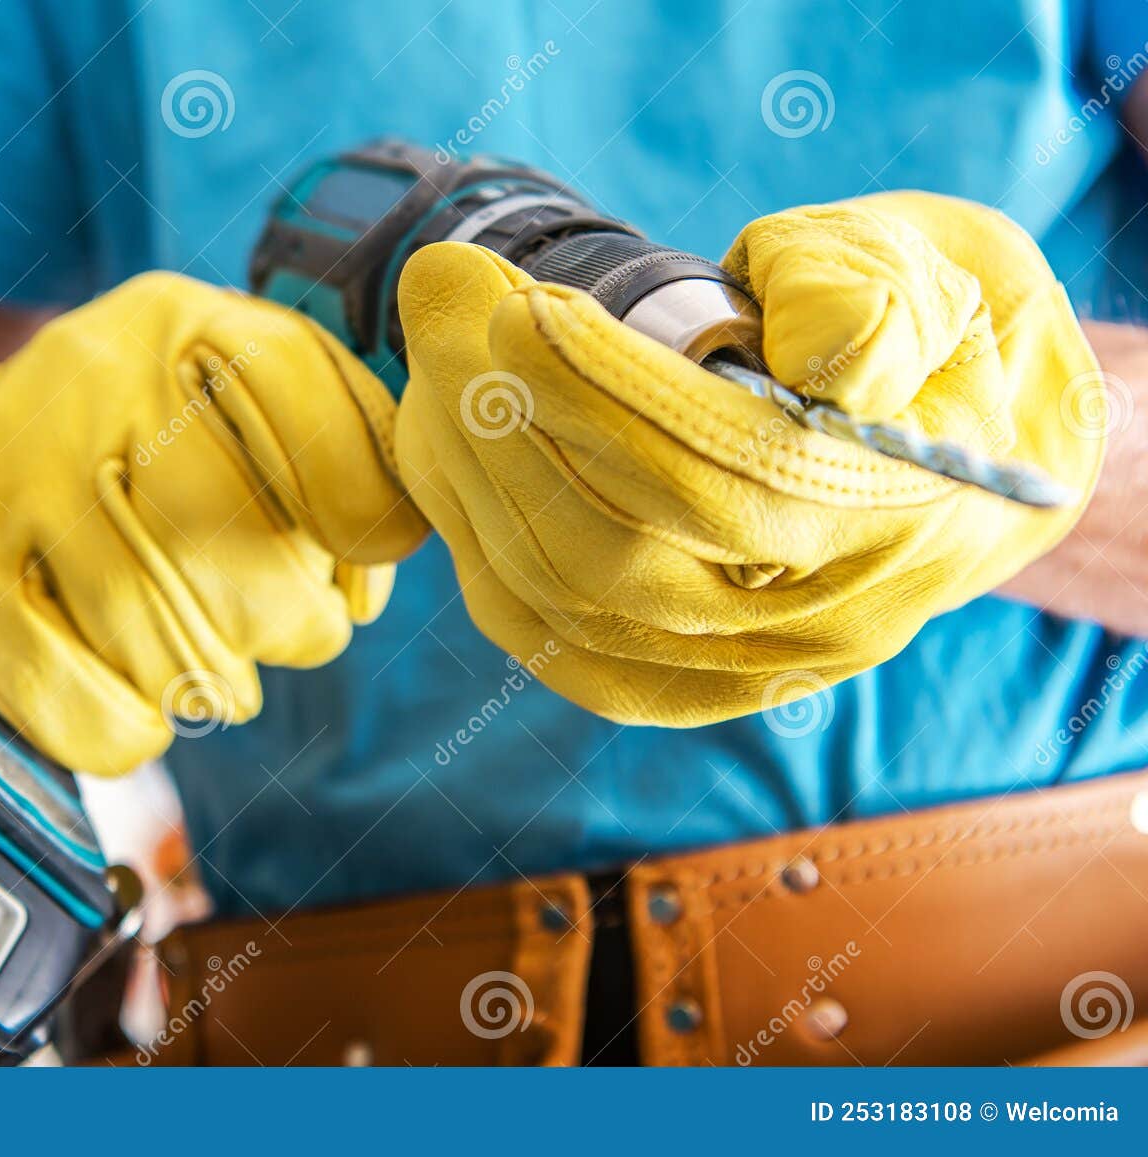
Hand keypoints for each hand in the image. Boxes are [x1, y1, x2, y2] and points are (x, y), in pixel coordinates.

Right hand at [0, 273, 427, 771]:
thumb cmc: (143, 437)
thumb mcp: (247, 397)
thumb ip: (351, 451)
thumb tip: (378, 563)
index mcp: (183, 324)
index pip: (336, 453)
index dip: (363, 530)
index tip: (344, 558)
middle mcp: (88, 380)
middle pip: (262, 585)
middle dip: (289, 630)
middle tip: (268, 622)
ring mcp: (4, 478)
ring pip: (179, 663)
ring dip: (212, 687)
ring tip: (199, 655)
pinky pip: (96, 717)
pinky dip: (132, 731)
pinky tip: (129, 693)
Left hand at [393, 194, 1104, 726]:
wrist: (949, 451)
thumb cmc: (928, 341)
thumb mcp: (936, 276)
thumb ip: (869, 299)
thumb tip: (808, 351)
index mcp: (902, 523)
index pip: (731, 478)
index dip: (606, 394)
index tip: (514, 302)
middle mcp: (816, 628)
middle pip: (617, 553)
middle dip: (505, 416)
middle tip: (444, 293)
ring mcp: (731, 671)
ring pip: (556, 597)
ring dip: (467, 462)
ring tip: (439, 342)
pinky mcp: (658, 681)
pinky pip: (532, 624)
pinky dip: (466, 522)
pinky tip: (445, 428)